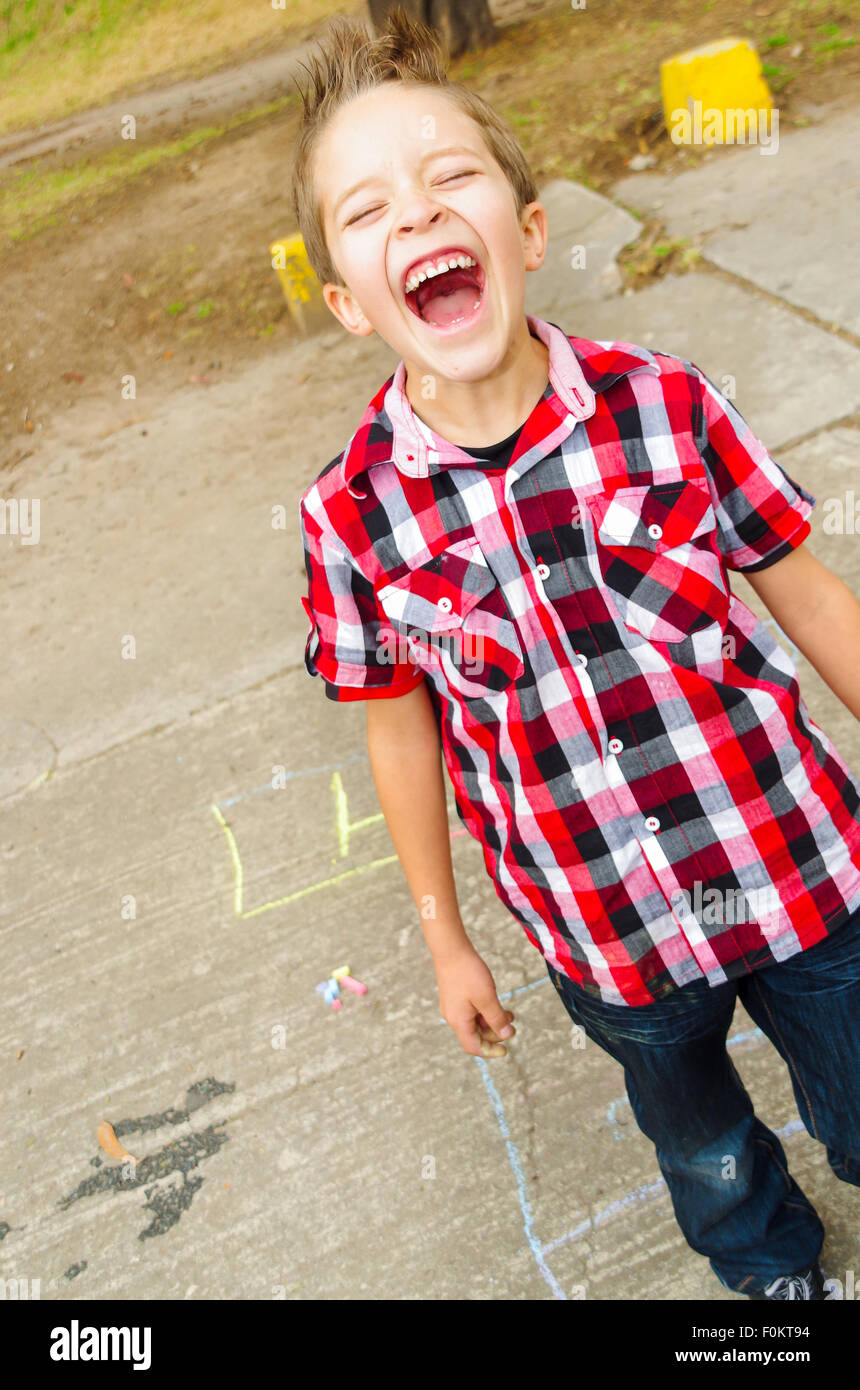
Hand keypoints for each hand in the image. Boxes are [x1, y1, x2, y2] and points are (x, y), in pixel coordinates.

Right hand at [434, 943, 515, 1057]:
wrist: (450, 949)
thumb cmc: (468, 973)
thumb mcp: (487, 998)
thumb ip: (497, 1019)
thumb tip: (506, 1035)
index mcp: (458, 1021)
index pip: (474, 1046)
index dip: (491, 1050)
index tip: (506, 1050)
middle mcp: (453, 1017)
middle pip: (474, 1035)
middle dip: (495, 1033)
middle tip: (512, 1026)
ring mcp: (452, 1006)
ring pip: (474, 1022)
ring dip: (491, 1021)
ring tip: (508, 1013)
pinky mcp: (454, 997)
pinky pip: (470, 1012)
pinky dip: (484, 1012)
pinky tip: (496, 1004)